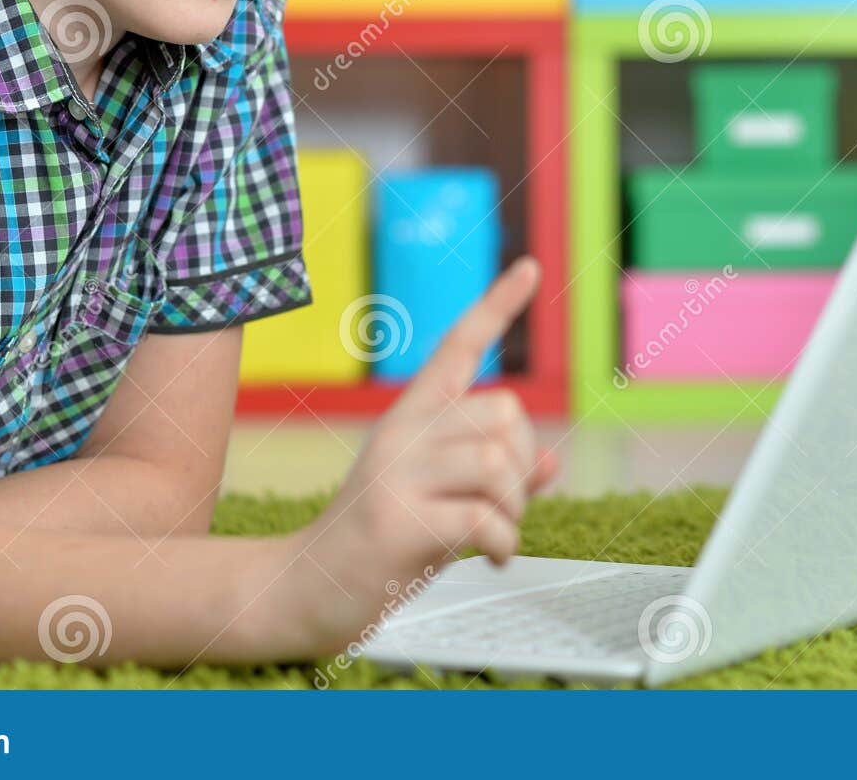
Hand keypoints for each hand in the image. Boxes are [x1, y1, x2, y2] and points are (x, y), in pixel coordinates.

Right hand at [294, 255, 558, 646]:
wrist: (305, 590)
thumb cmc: (381, 542)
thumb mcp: (440, 497)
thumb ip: (491, 477)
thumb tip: (551, 464)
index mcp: (410, 415)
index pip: (459, 344)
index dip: (498, 305)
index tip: (531, 265)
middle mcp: (401, 432)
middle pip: (503, 411)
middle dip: (526, 463)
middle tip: (508, 506)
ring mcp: (396, 474)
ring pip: (499, 464)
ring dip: (517, 509)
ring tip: (499, 535)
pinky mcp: (398, 522)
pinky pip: (484, 519)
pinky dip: (505, 544)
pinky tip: (493, 560)